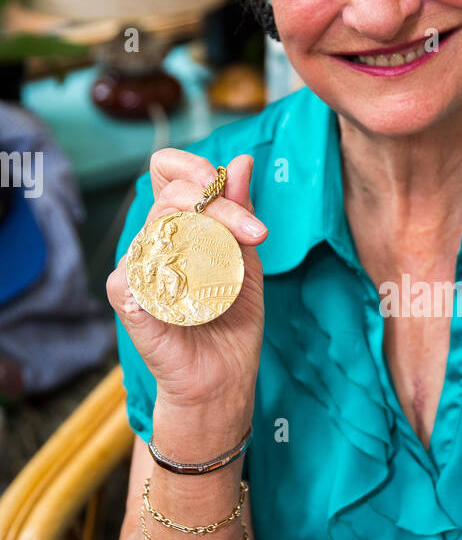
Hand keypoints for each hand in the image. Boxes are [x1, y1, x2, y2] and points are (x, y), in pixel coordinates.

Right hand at [106, 150, 266, 418]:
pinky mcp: (128, 298)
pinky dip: (175, 266)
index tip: (225, 180)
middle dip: (218, 202)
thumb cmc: (232, 323)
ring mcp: (136, 269)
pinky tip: (201, 284)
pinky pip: (139, 267)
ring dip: (208, 230)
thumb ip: (240, 213)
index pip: (166, 173)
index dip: (190, 165)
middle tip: (256, 232)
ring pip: (159, 223)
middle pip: (170, 194)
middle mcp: (152, 242)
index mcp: (177, 227)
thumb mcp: (247, 260)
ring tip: (245, 254)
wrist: (224, 379)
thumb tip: (242, 160)